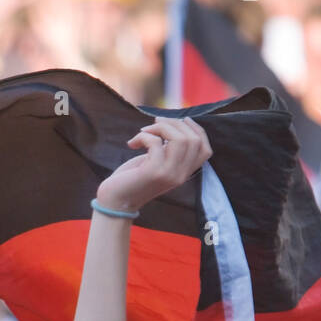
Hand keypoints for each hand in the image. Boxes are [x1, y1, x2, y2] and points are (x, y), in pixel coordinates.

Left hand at [96, 117, 211, 214]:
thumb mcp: (156, 161)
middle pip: (193, 140)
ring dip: (161, 127)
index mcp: (183, 173)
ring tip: (144, 131)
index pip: (205, 150)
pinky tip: (132, 144)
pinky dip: (143, 136)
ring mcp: (169, 175)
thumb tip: (173, 121)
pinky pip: (155, 142)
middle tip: (155, 122)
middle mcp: (180, 176)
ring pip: (179, 139)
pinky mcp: (154, 172)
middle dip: (175, 123)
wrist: (115, 201)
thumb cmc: (132, 178)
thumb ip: (168, 148)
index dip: (197, 130)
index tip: (182, 119)